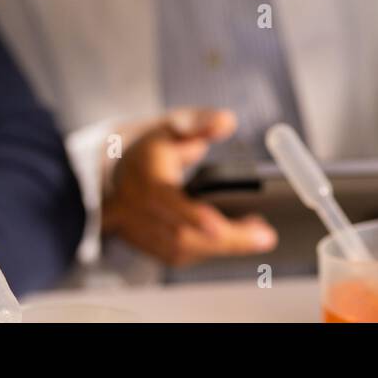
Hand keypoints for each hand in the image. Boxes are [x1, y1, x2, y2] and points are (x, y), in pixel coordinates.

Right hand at [102, 108, 277, 267]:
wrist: (113, 173)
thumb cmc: (152, 147)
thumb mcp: (174, 124)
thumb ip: (201, 121)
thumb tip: (227, 122)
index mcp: (143, 175)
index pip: (163, 198)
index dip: (190, 215)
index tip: (219, 228)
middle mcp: (135, 207)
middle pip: (179, 234)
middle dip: (225, 239)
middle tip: (264, 236)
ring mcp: (137, 230)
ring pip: (180, 250)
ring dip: (221, 248)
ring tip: (258, 235)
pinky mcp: (145, 245)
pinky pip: (179, 255)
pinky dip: (208, 251)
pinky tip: (236, 240)